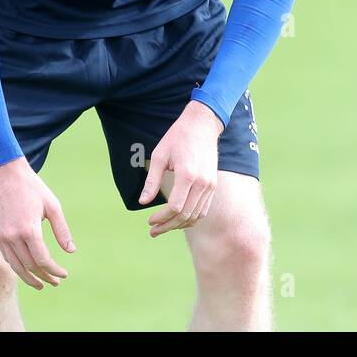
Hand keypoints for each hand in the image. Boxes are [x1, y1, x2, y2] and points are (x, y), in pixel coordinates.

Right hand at [0, 157, 75, 288]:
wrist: (5, 174)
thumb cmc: (32, 187)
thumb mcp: (52, 206)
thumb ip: (62, 230)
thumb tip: (71, 251)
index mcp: (29, 229)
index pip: (42, 259)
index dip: (53, 270)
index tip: (63, 274)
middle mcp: (13, 236)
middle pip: (29, 266)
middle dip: (44, 277)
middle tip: (55, 282)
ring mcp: (2, 236)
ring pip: (15, 266)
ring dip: (29, 278)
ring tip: (41, 284)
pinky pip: (7, 256)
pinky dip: (17, 266)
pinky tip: (26, 269)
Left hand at [138, 100, 223, 236]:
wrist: (202, 125)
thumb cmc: (177, 138)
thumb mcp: (159, 156)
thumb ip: (152, 181)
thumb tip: (143, 202)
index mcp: (187, 175)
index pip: (175, 206)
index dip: (161, 218)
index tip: (149, 221)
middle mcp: (202, 183)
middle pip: (185, 215)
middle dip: (167, 226)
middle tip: (152, 231)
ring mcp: (210, 185)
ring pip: (196, 215)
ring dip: (179, 225)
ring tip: (163, 227)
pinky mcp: (213, 186)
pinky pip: (203, 209)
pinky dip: (190, 218)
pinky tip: (177, 220)